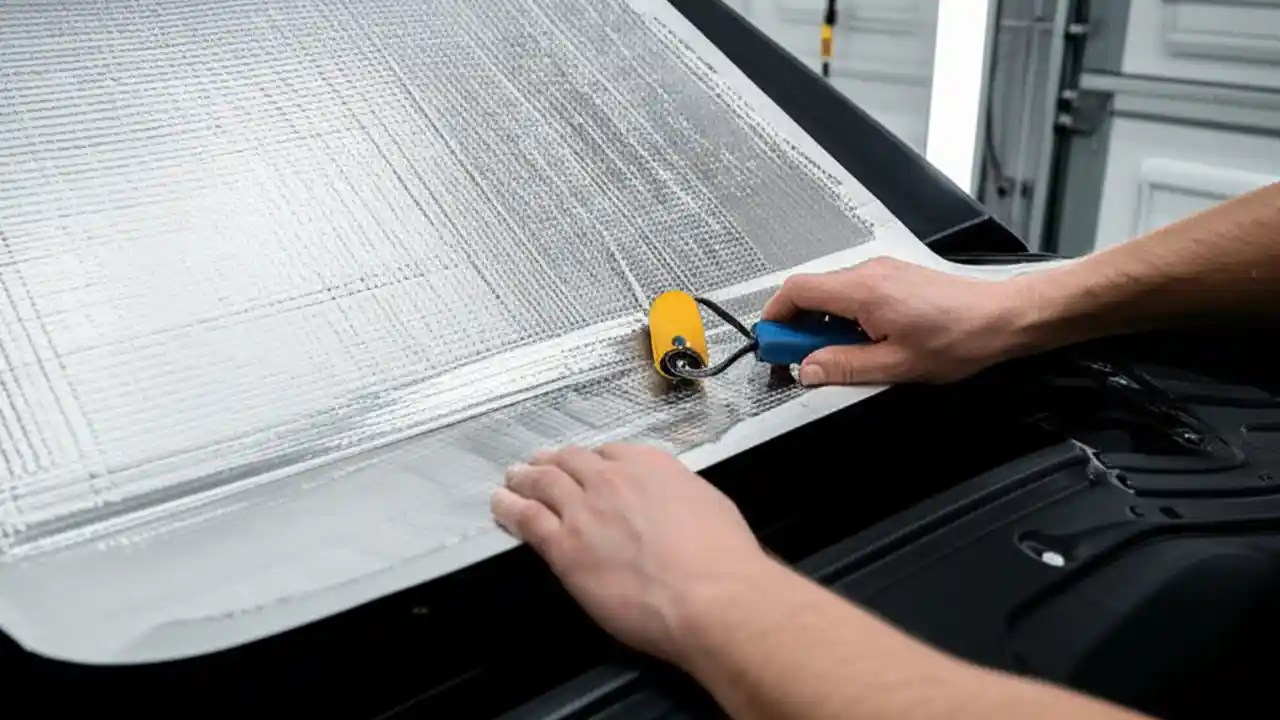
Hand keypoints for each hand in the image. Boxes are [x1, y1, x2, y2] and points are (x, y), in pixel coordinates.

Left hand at [491, 444, 768, 663]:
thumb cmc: (722, 560)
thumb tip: (674, 508)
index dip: (591, 459)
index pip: (610, 452)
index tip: (585, 464)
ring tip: (513, 478)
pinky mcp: (566, 547)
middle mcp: (613, 479)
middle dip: (552, 461)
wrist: (710, 595)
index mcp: (651, 466)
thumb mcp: (708, 505)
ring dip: (524, 478)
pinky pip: (528, 519)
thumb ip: (679, 498)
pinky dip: (509, 508)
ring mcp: (585, 511)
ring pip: (543, 483)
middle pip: (570, 461)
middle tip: (538, 463)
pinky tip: (501, 504)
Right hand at [762, 257, 1031, 384]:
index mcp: (862, 291)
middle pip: (810, 294)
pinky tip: (861, 344)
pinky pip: (852, 295)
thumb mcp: (895, 365)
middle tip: (803, 362)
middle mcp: (868, 273)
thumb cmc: (960, 337)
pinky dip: (843, 318)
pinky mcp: (893, 279)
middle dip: (798, 329)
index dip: (775, 319)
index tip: (774, 347)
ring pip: (831, 296)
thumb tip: (808, 369)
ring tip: (838, 358)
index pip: (796, 291)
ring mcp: (881, 272)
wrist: (1002, 318)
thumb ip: (844, 366)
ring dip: (823, 326)